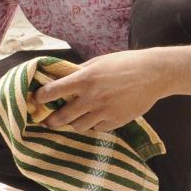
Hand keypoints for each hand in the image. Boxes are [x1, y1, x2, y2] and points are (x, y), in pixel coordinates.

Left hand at [32, 51, 165, 133]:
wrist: (153, 74)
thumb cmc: (125, 63)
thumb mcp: (98, 62)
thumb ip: (80, 72)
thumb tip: (62, 77)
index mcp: (84, 79)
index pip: (53, 91)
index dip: (41, 97)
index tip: (36, 99)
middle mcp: (91, 98)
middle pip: (62, 116)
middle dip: (51, 120)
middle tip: (47, 121)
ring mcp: (104, 112)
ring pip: (79, 126)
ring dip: (72, 123)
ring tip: (71, 120)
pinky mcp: (116, 121)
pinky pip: (97, 129)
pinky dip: (93, 125)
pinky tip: (93, 119)